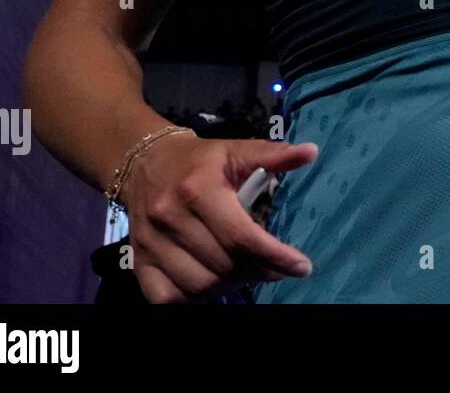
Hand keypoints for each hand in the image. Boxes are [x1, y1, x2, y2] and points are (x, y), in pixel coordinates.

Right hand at [119, 133, 317, 302]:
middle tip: (276, 267)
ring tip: (248, 272)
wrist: (142, 163)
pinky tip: (213, 282)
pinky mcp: (138, 261)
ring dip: (230, 285)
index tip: (301, 267)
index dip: (274, 256)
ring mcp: (151, 243)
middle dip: (258, 271)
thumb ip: (272, 155)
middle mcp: (171, 217)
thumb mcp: (235, 150)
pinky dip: (193, 298)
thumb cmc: (199, 160)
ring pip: (198, 285)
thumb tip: (311, 152)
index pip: (240, 236)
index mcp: (198, 188)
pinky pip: (166, 298)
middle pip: (223, 264)